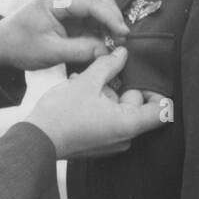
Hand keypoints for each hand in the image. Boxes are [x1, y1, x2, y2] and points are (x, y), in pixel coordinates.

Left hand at [0, 0, 129, 70]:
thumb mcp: (51, 52)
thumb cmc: (20, 46)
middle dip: (113, 19)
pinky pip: (92, 17)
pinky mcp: (70, 13)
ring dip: (109, 24)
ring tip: (115, 44)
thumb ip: (81, 51)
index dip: (110, 17)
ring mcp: (67, 2)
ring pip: (99, 7)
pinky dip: (101, 28)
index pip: (91, 2)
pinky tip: (105, 42)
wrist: (1, 45)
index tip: (123, 33)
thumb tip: (108, 51)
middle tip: (122, 40)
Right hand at [26, 48, 170, 158]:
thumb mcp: (87, 82)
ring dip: (105, 94)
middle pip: (136, 106)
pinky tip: (79, 93)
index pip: (162, 111)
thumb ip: (109, 65)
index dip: (156, 92)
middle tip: (101, 75)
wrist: (36, 140)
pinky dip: (98, 106)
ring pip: (118, 110)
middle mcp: (124, 137)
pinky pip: (107, 120)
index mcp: (128, 124)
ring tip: (84, 83)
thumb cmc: (62, 114)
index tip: (141, 78)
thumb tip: (122, 54)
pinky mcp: (98, 144)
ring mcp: (111, 143)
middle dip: (120, 87)